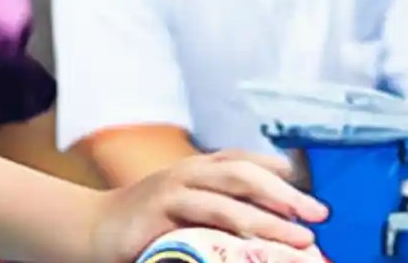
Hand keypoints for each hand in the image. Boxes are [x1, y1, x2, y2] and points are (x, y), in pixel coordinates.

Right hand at [88, 150, 328, 262]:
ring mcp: (173, 190)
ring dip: (268, 219)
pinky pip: (200, 221)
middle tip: (318, 214)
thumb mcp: (187, 209)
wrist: (89, 231)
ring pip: (229, 200)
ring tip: (298, 237)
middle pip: (246, 175)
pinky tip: (248, 247)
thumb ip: (219, 209)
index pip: (246, 160)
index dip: (279, 170)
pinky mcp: (157, 214)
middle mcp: (189, 172)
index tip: (309, 188)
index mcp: (199, 167)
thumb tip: (269, 223)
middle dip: (286, 195)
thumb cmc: (145, 222)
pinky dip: (227, 234)